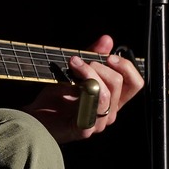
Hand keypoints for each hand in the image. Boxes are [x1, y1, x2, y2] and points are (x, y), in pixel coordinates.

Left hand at [25, 34, 143, 143]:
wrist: (33, 118)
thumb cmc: (55, 98)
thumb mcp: (76, 72)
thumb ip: (93, 57)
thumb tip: (107, 39)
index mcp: (112, 100)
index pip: (135, 83)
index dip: (126, 66)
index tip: (108, 56)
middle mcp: (109, 113)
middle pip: (120, 83)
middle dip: (101, 65)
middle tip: (80, 60)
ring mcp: (98, 123)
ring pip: (107, 93)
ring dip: (89, 72)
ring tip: (73, 63)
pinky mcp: (84, 129)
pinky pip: (92, 105)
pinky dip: (83, 85)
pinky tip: (71, 78)